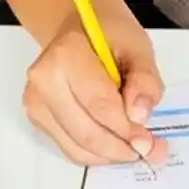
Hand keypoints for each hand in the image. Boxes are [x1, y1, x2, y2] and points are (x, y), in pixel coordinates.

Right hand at [22, 7, 166, 165]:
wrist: (79, 33)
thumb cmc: (109, 38)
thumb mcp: (138, 50)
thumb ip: (145, 82)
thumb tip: (139, 116)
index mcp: (66, 55)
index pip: (99, 107)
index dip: (128, 132)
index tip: (152, 143)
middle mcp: (44, 81)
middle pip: (86, 134)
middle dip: (122, 149)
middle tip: (150, 151)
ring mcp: (37, 103)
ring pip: (78, 149)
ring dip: (111, 156)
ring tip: (136, 147)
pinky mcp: (38, 120)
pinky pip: (71, 150)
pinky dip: (98, 154)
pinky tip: (115, 143)